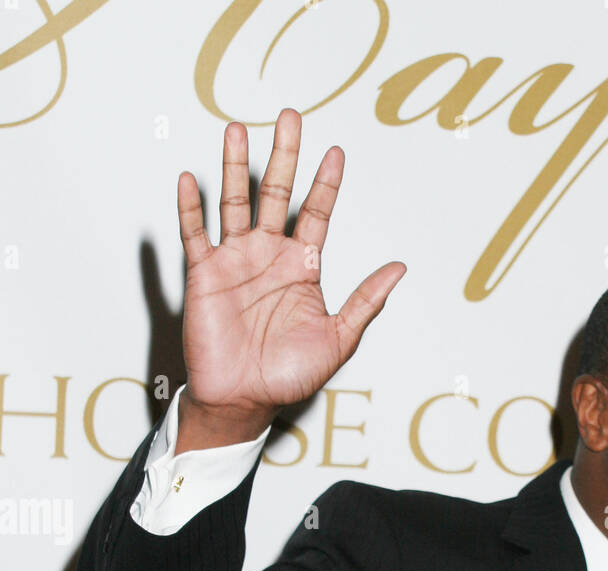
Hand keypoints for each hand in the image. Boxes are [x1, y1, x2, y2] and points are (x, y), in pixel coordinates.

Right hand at [175, 108, 405, 434]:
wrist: (245, 400)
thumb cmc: (289, 375)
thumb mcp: (339, 338)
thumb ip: (366, 301)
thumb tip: (400, 268)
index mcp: (302, 268)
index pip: (316, 214)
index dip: (325, 184)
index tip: (335, 152)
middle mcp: (269, 256)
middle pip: (277, 194)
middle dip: (285, 155)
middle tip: (291, 116)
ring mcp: (235, 261)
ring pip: (235, 202)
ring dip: (235, 165)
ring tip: (238, 128)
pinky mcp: (205, 274)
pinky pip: (195, 234)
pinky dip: (191, 207)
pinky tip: (191, 179)